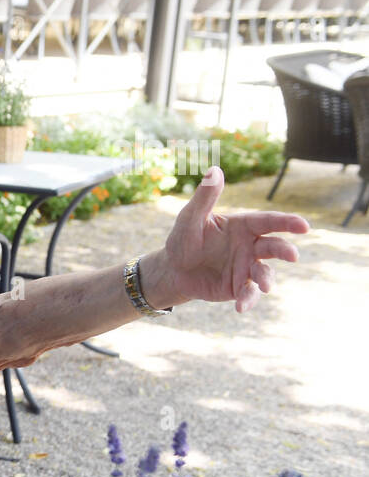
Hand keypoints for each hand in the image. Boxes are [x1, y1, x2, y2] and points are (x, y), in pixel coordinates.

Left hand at [154, 166, 308, 312]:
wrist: (173, 269)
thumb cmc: (184, 238)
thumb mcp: (190, 217)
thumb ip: (205, 197)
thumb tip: (215, 169)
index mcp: (243, 226)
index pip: (269, 222)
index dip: (287, 223)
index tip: (304, 225)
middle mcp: (250, 246)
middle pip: (273, 247)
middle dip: (285, 250)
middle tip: (293, 255)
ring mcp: (246, 268)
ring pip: (264, 272)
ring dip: (267, 278)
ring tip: (264, 285)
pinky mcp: (238, 287)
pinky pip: (248, 294)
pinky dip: (248, 300)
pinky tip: (241, 307)